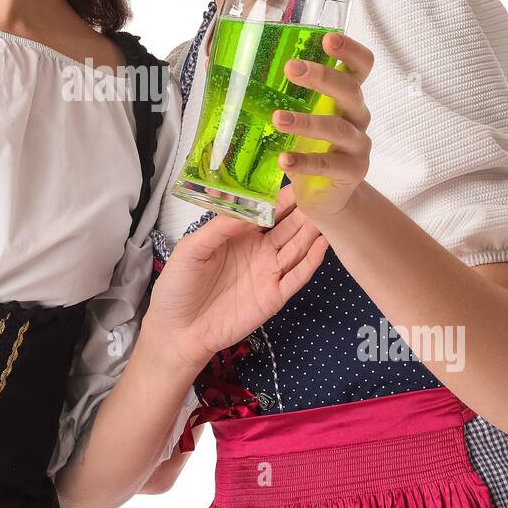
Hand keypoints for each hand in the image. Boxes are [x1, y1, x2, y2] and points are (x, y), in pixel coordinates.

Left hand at [145, 185, 328, 372]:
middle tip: (321, 189)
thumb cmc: (178, 287)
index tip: (297, 177)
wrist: (178, 331)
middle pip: (288, 227)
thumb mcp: (191, 249)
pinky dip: (312, 261)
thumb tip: (245, 207)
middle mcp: (258, 251)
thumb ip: (218, 227)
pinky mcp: (274, 297)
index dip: (281, 196)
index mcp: (237, 236)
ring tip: (328, 211)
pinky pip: (297, 276)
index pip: (265, 211)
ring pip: (297, 247)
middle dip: (304, 209)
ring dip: (312, 231)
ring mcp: (268, 273)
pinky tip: (323, 244)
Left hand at [274, 31, 374, 223]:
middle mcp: (357, 115)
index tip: (327, 39)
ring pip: (337, 127)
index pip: (360, 66)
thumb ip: (275, 93)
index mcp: (346, 96)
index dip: (349, 50)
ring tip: (277, 118)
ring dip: (306, 121)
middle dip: (321, 77)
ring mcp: (358, 144)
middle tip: (291, 68)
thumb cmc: (310, 146)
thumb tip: (220, 65)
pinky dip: (305, 162)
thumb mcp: (298, 115)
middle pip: (349, 90)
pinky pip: (329, 165)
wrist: (327, 194)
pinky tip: (284, 159)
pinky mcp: (353, 172)